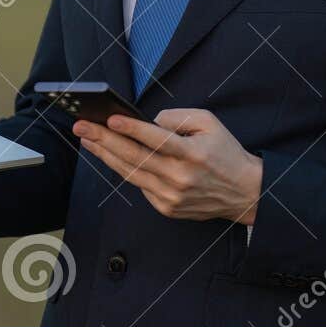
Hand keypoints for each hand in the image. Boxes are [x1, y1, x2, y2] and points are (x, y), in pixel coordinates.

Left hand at [73, 108, 262, 223]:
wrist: (244, 193)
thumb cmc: (225, 152)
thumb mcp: (209, 123)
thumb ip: (177, 118)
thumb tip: (146, 122)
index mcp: (192, 154)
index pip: (156, 140)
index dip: (132, 129)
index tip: (109, 118)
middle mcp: (180, 177)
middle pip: (134, 157)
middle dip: (103, 140)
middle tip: (81, 126)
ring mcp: (171, 196)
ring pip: (130, 173)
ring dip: (105, 155)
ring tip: (87, 140)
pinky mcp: (167, 208)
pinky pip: (140, 185)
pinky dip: (125, 170)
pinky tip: (111, 156)